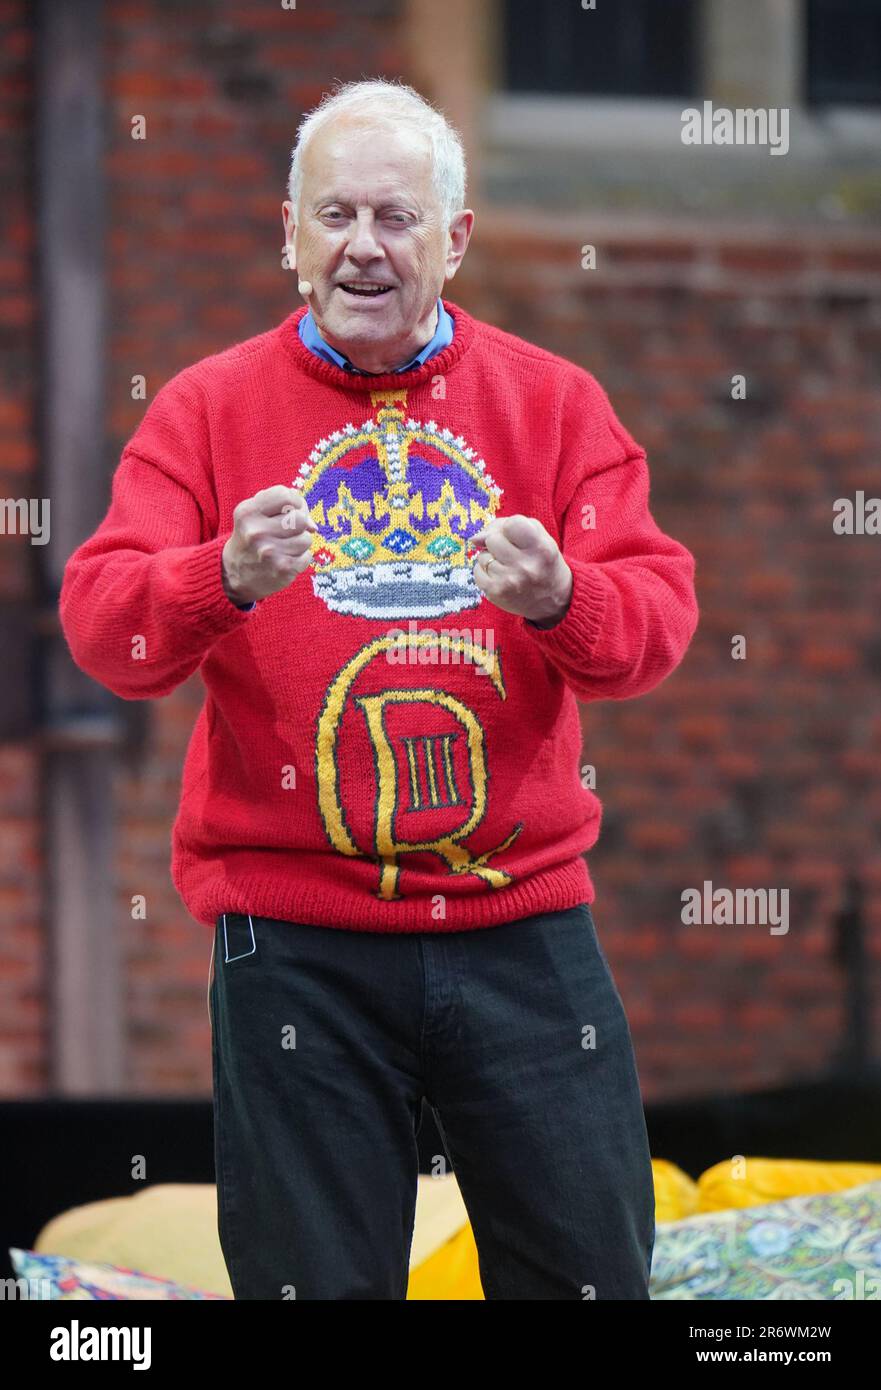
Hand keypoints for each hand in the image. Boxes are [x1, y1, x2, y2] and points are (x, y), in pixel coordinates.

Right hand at [222, 486, 318, 605]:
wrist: (234, 573)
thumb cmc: (251, 537)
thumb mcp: (255, 513)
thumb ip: (284, 506)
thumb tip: (313, 526)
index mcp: (248, 512)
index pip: (286, 495)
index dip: (294, 501)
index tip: (289, 510)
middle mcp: (256, 532)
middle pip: (300, 518)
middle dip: (299, 523)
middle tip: (288, 530)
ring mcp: (269, 552)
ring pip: (306, 538)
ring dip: (300, 542)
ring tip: (284, 546)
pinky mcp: (282, 569)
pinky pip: (307, 556)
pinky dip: (300, 558)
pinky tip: (285, 559)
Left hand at [470, 515, 572, 627]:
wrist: (551, 601)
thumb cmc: (542, 561)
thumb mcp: (537, 536)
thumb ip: (506, 525)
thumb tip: (474, 539)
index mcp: (540, 548)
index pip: (511, 524)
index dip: (509, 528)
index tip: (516, 537)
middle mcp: (525, 565)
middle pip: (492, 539)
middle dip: (498, 543)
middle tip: (512, 554)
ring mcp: (509, 580)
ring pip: (482, 556)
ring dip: (491, 558)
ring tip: (508, 567)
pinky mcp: (496, 592)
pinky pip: (477, 571)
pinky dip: (485, 572)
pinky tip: (500, 577)